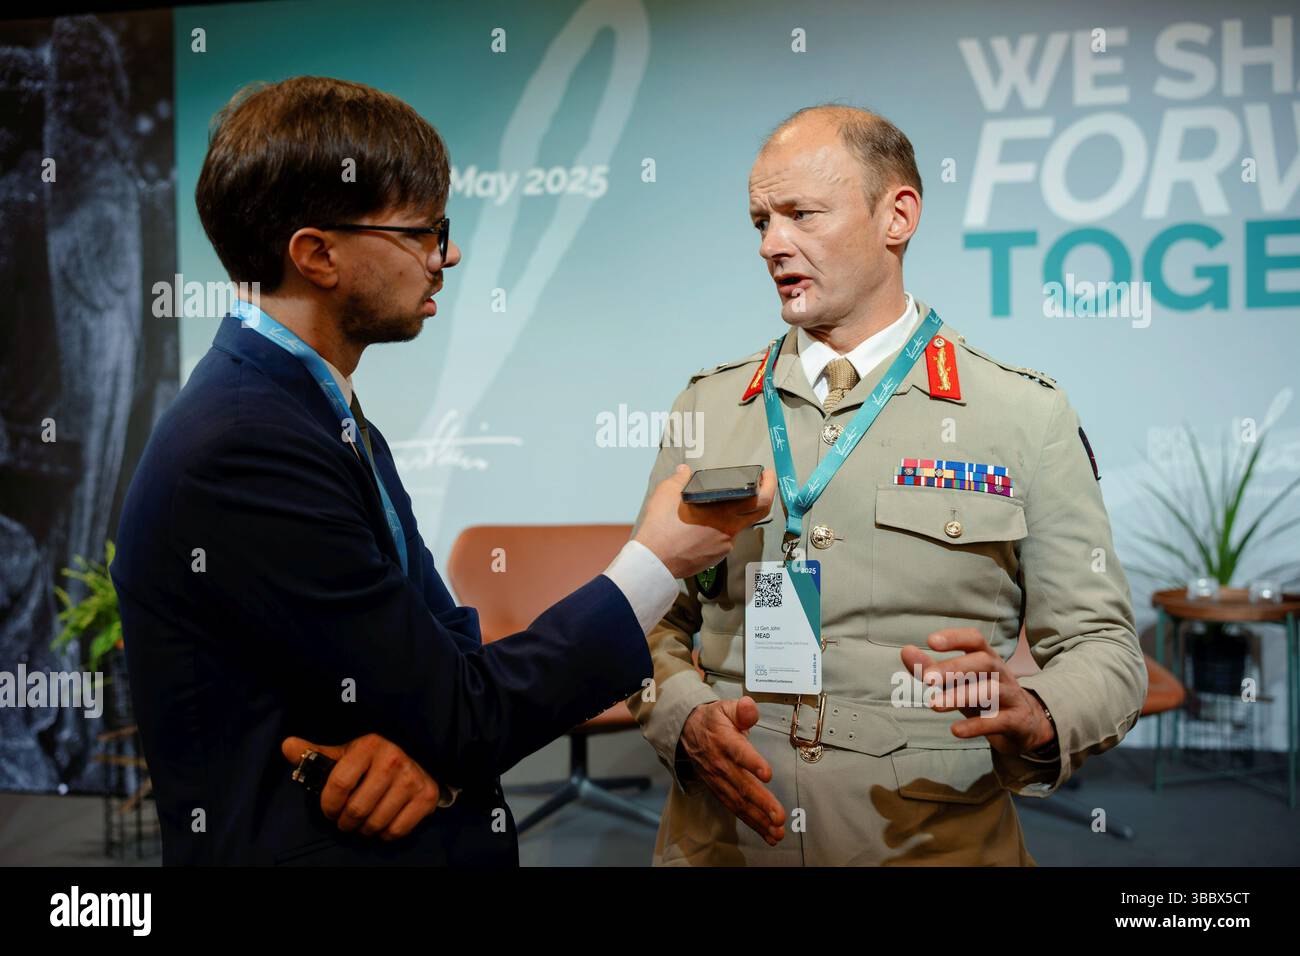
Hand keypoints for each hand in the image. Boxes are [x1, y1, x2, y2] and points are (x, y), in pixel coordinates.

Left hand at [281, 733, 440, 840]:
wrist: (417, 761)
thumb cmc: (372, 761)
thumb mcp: (345, 753)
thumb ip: (315, 754)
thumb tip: (287, 745)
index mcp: (370, 745)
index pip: (339, 784)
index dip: (328, 805)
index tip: (329, 810)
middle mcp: (394, 759)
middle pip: (357, 808)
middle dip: (345, 822)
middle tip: (345, 821)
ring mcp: (412, 778)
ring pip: (376, 822)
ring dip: (364, 829)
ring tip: (363, 822)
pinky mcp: (426, 796)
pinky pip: (397, 830)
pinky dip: (385, 834)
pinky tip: (383, 822)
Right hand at [635, 464, 776, 578]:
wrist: (654, 560)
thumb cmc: (661, 526)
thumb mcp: (667, 493)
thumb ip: (680, 479)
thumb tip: (684, 471)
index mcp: (724, 511)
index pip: (761, 500)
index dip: (770, 486)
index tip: (767, 475)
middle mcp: (730, 530)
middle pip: (757, 513)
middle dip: (764, 496)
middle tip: (760, 484)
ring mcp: (724, 546)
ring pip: (736, 526)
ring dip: (732, 514)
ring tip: (714, 507)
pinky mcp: (715, 557)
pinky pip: (723, 540)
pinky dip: (718, 530)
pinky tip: (700, 527)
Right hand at [680, 697, 785, 844]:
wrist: (686, 732)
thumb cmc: (713, 721)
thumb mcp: (725, 708)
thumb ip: (741, 710)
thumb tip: (750, 707)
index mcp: (724, 741)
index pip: (739, 752)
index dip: (752, 763)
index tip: (767, 774)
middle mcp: (721, 764)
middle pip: (742, 785)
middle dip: (761, 803)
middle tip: (778, 816)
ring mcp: (719, 781)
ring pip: (739, 802)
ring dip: (759, 819)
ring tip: (776, 832)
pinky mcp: (720, 791)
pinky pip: (736, 809)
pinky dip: (752, 823)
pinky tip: (768, 834)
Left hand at [899, 629, 1055, 756]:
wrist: (1024, 724)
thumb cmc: (983, 696)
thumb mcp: (958, 682)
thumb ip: (931, 668)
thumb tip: (905, 651)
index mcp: (987, 657)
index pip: (975, 639)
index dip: (954, 638)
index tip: (930, 641)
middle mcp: (1001, 673)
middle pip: (984, 662)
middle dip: (955, 668)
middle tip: (928, 679)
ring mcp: (1011, 696)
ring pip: (991, 691)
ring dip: (961, 696)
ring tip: (934, 705)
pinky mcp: (1016, 721)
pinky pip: (998, 721)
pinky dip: (976, 726)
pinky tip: (955, 730)